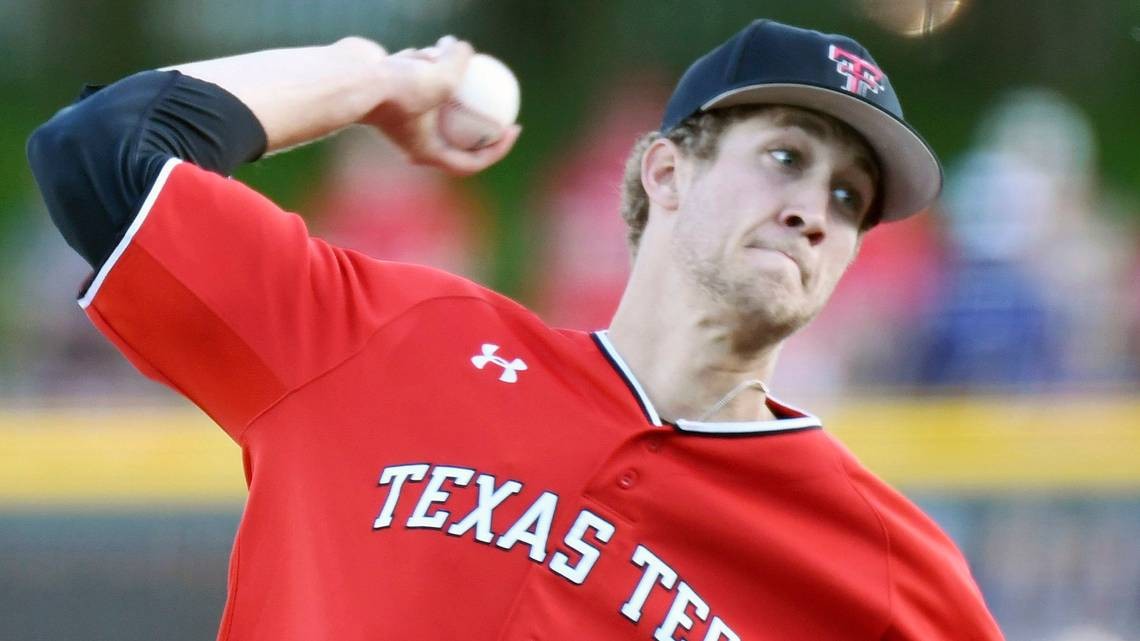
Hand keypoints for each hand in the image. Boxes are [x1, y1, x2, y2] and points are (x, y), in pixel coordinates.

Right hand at [362, 36, 520, 175]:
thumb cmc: (396, 89)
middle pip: (456, 131)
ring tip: (454, 58)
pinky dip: (424, 67)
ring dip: (447, 78)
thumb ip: (460, 64)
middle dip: (476, 113)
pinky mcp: (391, 93)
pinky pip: (417, 80)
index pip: (470, 161)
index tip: (512, 127)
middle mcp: (414, 138)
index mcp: (426, 152)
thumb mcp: (443, 79)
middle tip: (498, 96)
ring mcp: (402, 115)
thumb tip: (467, 49)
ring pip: (436, 98)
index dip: (497, 149)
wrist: (350, 80)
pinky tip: (428, 49)